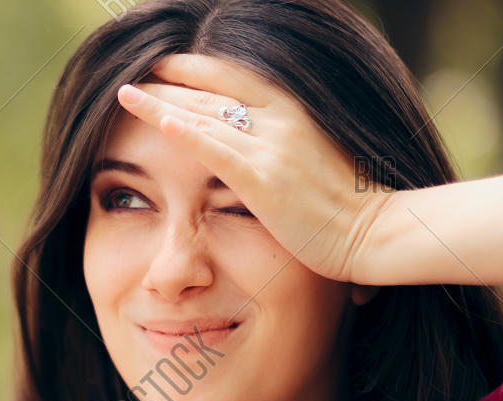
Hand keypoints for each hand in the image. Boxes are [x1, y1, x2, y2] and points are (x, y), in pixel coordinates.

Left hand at [115, 54, 392, 284]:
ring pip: (206, 114)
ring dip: (161, 102)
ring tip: (127, 94)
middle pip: (213, 90)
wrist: (375, 232)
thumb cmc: (351, 206)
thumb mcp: (319, 158)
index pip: (234, 78)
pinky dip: (186, 132)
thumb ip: (289, 144)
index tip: (167, 65)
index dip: (196, 69)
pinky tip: (158, 120)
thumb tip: (266, 149)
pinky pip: (216, 149)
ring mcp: (272, 146)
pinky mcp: (263, 179)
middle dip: (171, 80)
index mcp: (295, 109)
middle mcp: (282, 118)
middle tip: (136, 74)